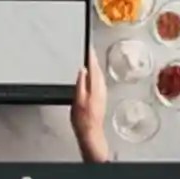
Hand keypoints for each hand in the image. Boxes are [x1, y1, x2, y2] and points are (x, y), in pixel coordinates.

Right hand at [71, 47, 109, 162]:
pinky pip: (98, 81)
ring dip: (94, 66)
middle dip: (93, 59)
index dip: (91, 55)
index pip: (94, 65)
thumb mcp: (77, 99)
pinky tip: (90, 75)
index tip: (88, 46)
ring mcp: (102, 92)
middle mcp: (101, 87)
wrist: (90, 132)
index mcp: (95, 85)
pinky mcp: (100, 97)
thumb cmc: (83, 119)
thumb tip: (82, 69)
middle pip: (97, 68)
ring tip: (88, 59)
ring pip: (98, 74)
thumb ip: (80, 83)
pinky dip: (94, 74)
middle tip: (88, 50)